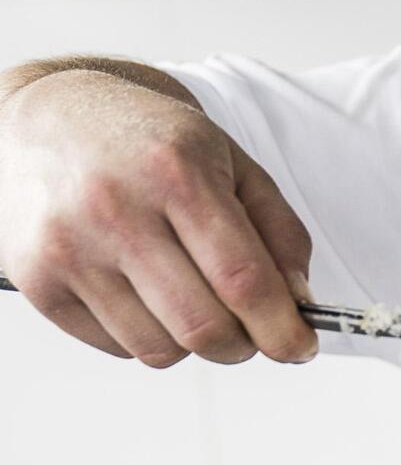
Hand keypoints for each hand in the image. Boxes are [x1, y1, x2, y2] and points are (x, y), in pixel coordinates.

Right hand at [0, 63, 315, 366]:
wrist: (49, 115)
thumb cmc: (148, 141)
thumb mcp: (228, 161)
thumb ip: (278, 230)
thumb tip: (298, 305)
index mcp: (174, 172)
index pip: (242, 279)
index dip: (281, 328)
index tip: (300, 348)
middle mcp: (114, 209)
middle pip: (202, 327)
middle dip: (242, 345)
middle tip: (250, 333)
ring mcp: (68, 247)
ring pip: (159, 349)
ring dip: (192, 344)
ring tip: (191, 301)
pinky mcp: (36, 280)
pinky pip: (116, 347)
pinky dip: (146, 336)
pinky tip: (142, 292)